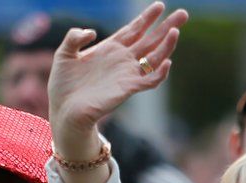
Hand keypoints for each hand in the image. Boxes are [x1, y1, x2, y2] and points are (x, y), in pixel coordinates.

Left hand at [48, 2, 186, 159]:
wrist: (63, 110)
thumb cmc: (62, 85)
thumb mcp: (63, 55)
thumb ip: (74, 38)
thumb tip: (91, 32)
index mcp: (109, 49)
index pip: (133, 29)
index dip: (147, 18)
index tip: (160, 6)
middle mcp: (122, 60)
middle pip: (150, 39)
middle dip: (166, 26)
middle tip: (183, 14)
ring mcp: (126, 74)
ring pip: (154, 57)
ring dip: (166, 45)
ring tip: (174, 32)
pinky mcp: (127, 89)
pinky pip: (150, 80)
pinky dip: (160, 72)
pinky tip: (166, 62)